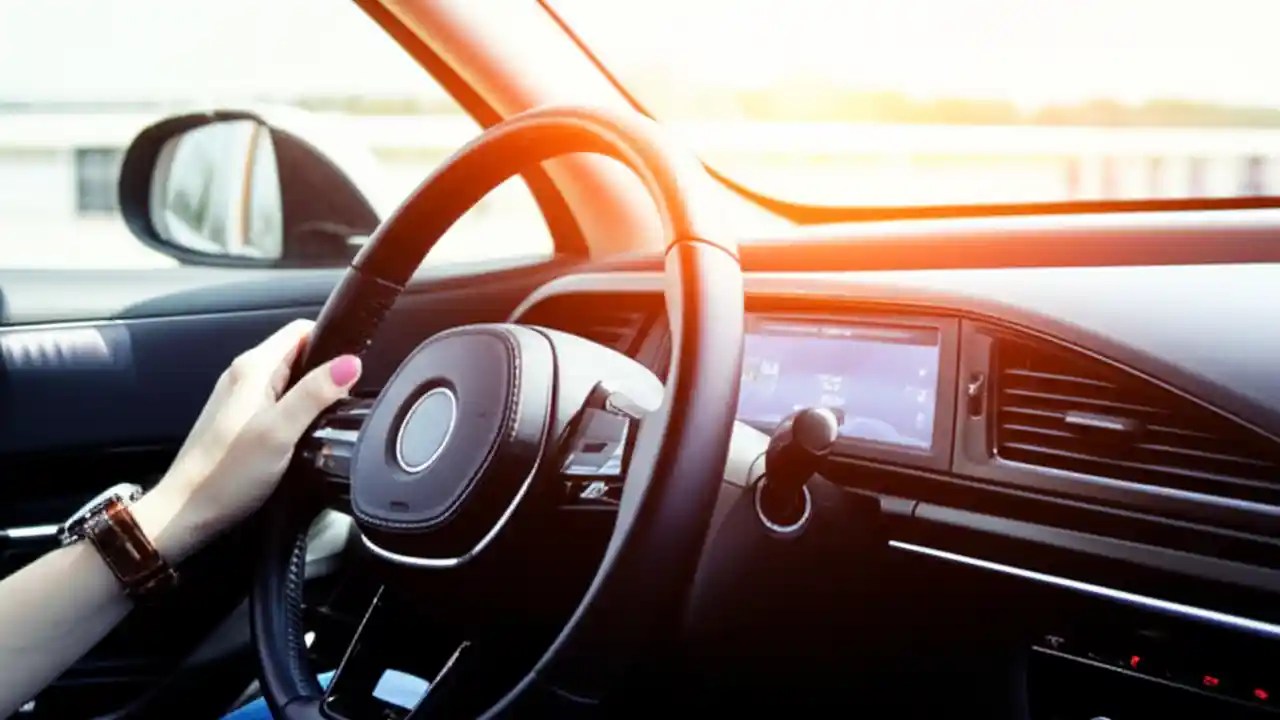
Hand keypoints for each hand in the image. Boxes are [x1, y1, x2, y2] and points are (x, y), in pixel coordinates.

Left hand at [132, 320, 362, 562]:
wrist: (186, 511)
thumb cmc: (227, 474)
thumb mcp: (280, 431)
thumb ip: (316, 394)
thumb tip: (352, 363)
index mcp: (254, 367)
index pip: (301, 330)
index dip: (332, 342)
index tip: (353, 368)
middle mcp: (244, 374)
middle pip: (297, 354)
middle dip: (325, 370)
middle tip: (346, 400)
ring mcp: (240, 396)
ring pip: (289, 378)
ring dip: (312, 392)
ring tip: (328, 418)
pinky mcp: (240, 418)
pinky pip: (278, 400)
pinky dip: (296, 410)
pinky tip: (304, 433)